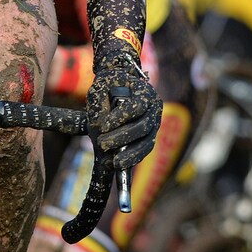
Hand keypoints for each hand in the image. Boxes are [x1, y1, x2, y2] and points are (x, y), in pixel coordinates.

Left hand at [86, 53, 162, 168]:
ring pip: (146, 141)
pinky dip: (133, 158)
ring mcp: (154, 123)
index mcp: (144, 91)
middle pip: (143, 126)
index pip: (137, 106)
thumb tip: (97, 124)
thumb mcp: (100, 87)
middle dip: (121, 137)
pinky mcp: (149, 136)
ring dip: (129, 152)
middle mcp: (154, 108)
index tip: (102, 126)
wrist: (117, 89)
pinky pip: (145, 150)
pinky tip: (120, 165)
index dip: (120, 117)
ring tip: (113, 162)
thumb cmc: (108, 86)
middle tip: (101, 143)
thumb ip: (98, 102)